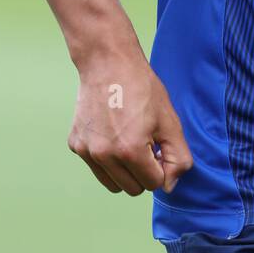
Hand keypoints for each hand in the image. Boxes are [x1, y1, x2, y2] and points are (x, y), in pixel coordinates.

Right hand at [68, 52, 193, 195]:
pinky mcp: (75, 144)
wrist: (108, 63)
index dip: (162, 168)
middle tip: (147, 145)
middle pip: (132, 189)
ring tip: (131, 142)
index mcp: (129, 151)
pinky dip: (108, 160)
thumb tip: (169, 185)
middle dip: (144, 173)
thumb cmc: (142, 89)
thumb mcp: (170, 121)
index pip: (153, 184)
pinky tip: (113, 134)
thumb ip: (177, 157)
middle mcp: (103, 155)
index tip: (160, 148)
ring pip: (113, 184)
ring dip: (126, 171)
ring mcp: (86, 151)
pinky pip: (97, 167)